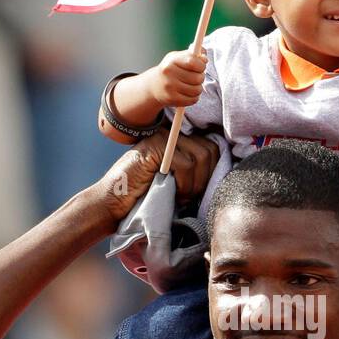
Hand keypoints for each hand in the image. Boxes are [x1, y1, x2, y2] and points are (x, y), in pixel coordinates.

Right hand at [98, 129, 220, 223]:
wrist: (114, 204)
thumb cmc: (146, 198)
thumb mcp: (178, 183)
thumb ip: (195, 172)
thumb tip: (224, 172)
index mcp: (178, 140)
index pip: (212, 146)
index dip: (213, 170)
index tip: (202, 190)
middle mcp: (172, 133)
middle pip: (210, 150)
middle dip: (205, 179)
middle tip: (190, 196)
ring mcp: (163, 137)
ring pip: (201, 157)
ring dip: (195, 184)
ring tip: (180, 196)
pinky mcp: (156, 146)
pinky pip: (186, 164)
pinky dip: (184, 184)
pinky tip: (172, 192)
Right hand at [145, 49, 207, 107]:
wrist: (155, 85)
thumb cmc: (171, 69)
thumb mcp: (178, 58)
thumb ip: (193, 55)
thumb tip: (204, 59)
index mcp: (171, 61)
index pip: (192, 62)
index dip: (201, 65)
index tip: (201, 66)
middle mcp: (169, 74)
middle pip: (197, 78)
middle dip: (201, 77)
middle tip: (197, 76)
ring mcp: (170, 88)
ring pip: (197, 90)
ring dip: (198, 88)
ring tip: (193, 85)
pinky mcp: (172, 99)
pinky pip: (193, 100)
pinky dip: (194, 97)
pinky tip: (189, 93)